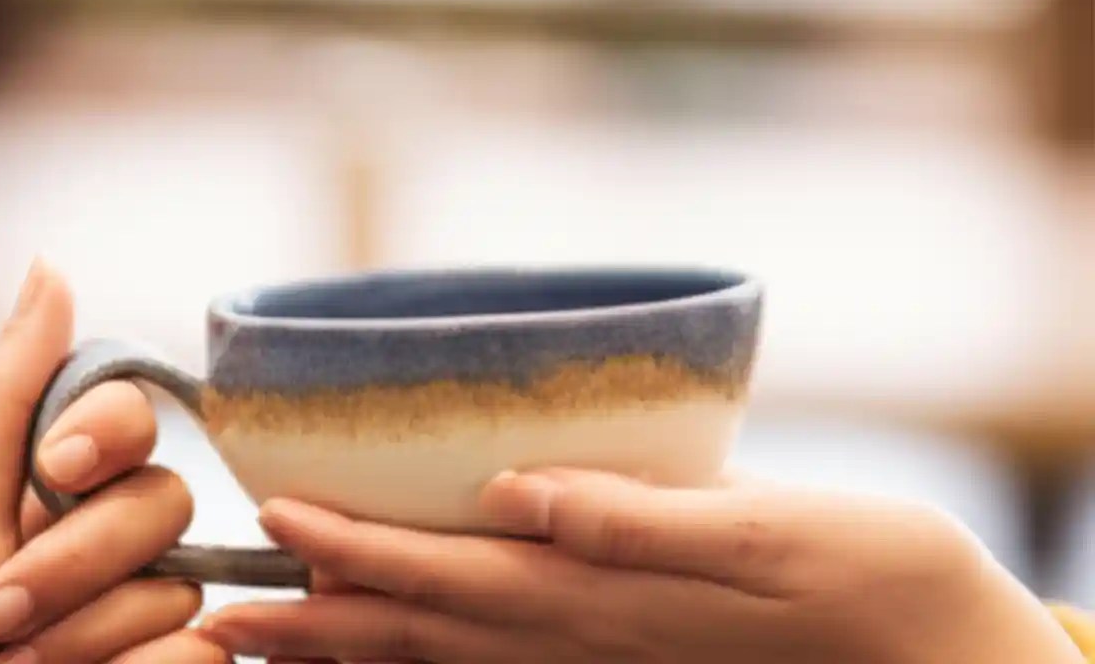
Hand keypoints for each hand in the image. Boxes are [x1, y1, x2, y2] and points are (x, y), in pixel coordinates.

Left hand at [0, 261, 227, 663]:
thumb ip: (10, 390)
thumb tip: (50, 263)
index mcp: (68, 488)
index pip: (134, 420)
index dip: (108, 433)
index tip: (56, 467)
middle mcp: (121, 542)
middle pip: (164, 502)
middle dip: (76, 560)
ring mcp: (156, 609)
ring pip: (179, 588)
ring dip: (85, 635)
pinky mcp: (183, 663)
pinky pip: (200, 649)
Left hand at [201, 469, 1083, 663]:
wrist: (916, 636)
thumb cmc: (853, 567)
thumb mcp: (758, 530)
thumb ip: (631, 517)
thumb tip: (517, 494)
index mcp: (597, 593)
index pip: (443, 571)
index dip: (349, 548)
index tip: (269, 519)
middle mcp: (577, 636)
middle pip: (420, 629)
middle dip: (317, 617)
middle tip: (224, 610)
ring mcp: (594, 655)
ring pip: (444, 657)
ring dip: (354, 648)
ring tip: (274, 640)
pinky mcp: (618, 651)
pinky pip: (494, 663)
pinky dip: (427, 658)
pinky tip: (393, 650)